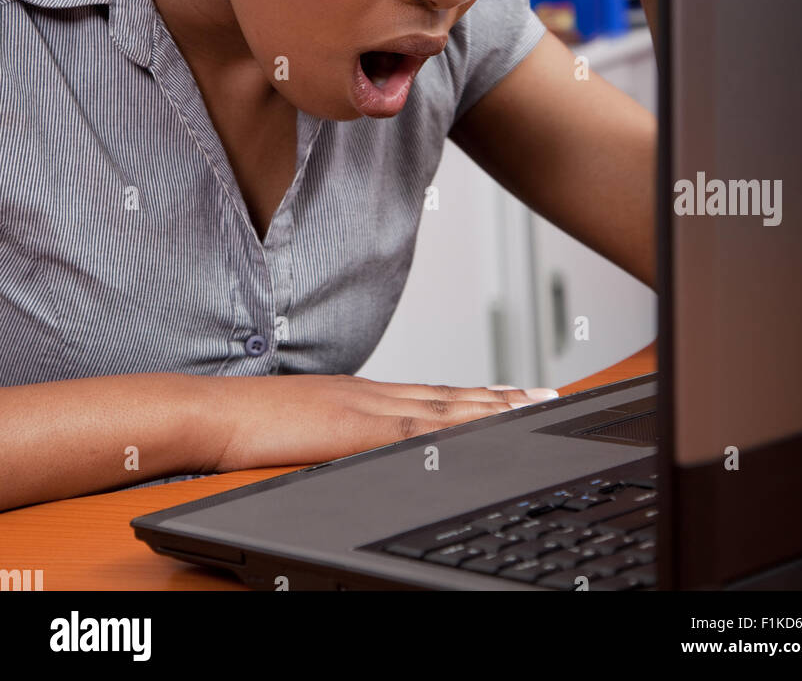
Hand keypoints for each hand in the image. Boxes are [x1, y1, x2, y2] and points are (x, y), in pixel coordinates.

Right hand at [206, 375, 558, 471]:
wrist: (209, 413)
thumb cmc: (245, 426)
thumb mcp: (306, 428)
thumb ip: (339, 435)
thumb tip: (362, 450)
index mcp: (361, 398)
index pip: (432, 397)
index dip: (479, 397)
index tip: (516, 395)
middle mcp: (371, 396)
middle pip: (449, 398)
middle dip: (501, 400)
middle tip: (547, 397)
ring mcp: (363, 408)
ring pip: (442, 408)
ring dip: (492, 408)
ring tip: (533, 406)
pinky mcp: (349, 429)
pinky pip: (409, 431)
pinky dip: (447, 429)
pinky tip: (477, 430)